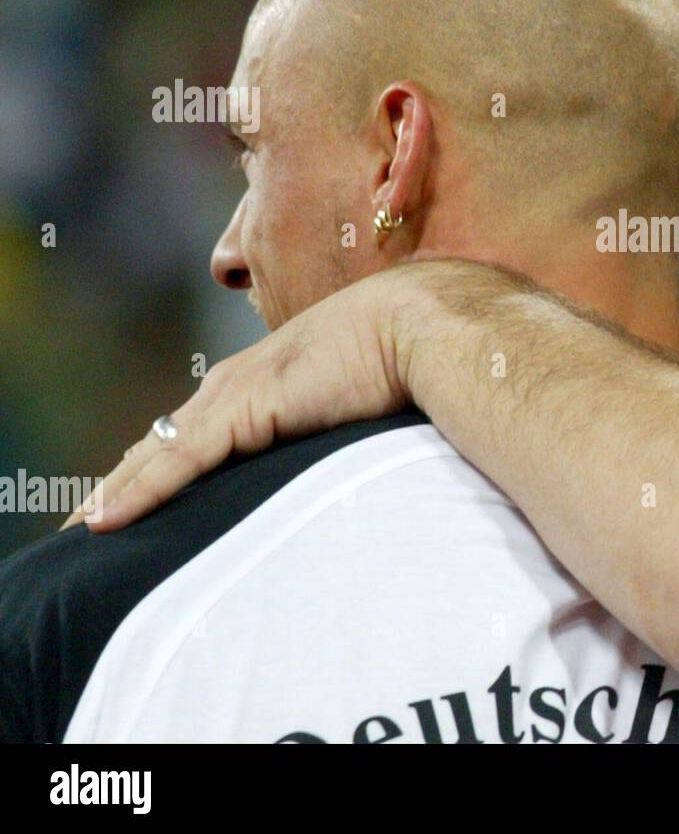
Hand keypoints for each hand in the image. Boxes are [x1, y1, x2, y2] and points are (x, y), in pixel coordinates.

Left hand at [63, 265, 414, 531]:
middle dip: (124, 483)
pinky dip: (137, 493)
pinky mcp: (241, 410)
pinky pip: (176, 462)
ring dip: (116, 494)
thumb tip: (342, 477)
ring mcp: (234, 395)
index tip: (133, 500)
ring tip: (85, 529)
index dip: (159, 467)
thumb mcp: (354, 406)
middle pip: (162, 443)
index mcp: (261, 382)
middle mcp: (235, 384)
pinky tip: (104, 521)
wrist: (416, 326)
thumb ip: (331, 432)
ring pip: (156, 455)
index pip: (194, 433)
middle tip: (89, 523)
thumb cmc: (402, 362)